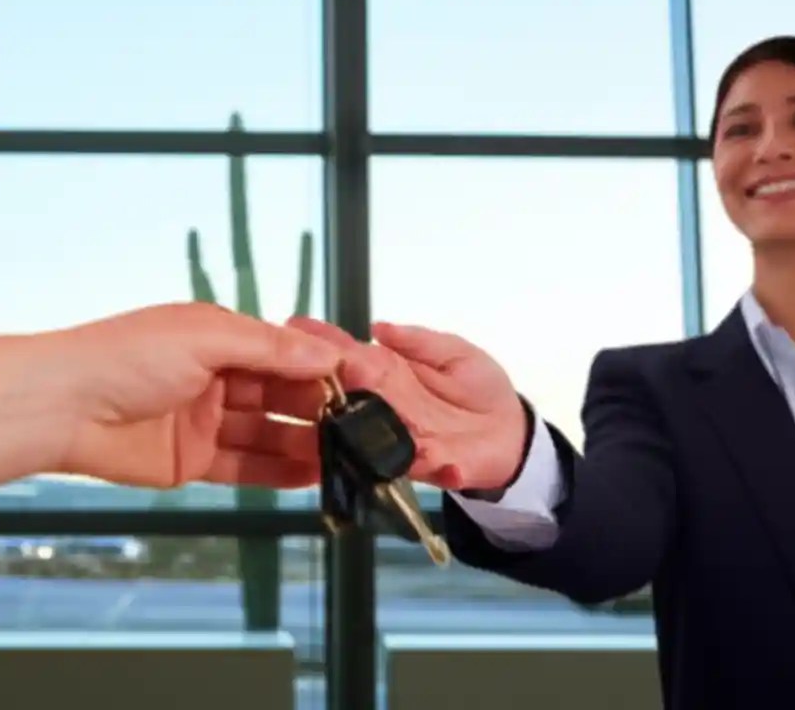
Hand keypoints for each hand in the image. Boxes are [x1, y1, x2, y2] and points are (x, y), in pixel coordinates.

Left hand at [54, 303, 340, 488]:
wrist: (61, 406)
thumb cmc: (122, 356)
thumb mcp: (205, 337)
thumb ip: (269, 349)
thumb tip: (325, 355)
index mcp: (216, 337)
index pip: (281, 353)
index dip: (318, 369)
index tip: (359, 384)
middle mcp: (212, 377)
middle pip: (278, 395)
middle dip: (318, 409)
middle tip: (362, 426)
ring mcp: (202, 421)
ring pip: (265, 433)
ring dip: (305, 444)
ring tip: (347, 457)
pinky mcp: (190, 461)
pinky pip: (243, 467)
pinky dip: (277, 472)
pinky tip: (312, 475)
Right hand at [286, 317, 525, 491]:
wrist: (510, 436)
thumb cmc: (478, 389)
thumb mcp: (454, 353)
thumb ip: (419, 341)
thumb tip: (377, 327)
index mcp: (388, 374)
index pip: (349, 356)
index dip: (323, 344)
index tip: (292, 327)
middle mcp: (383, 408)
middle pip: (345, 394)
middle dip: (315, 381)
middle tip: (284, 364)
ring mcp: (396, 439)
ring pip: (358, 432)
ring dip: (336, 424)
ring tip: (310, 407)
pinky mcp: (420, 467)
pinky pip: (401, 466)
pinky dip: (397, 462)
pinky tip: (385, 451)